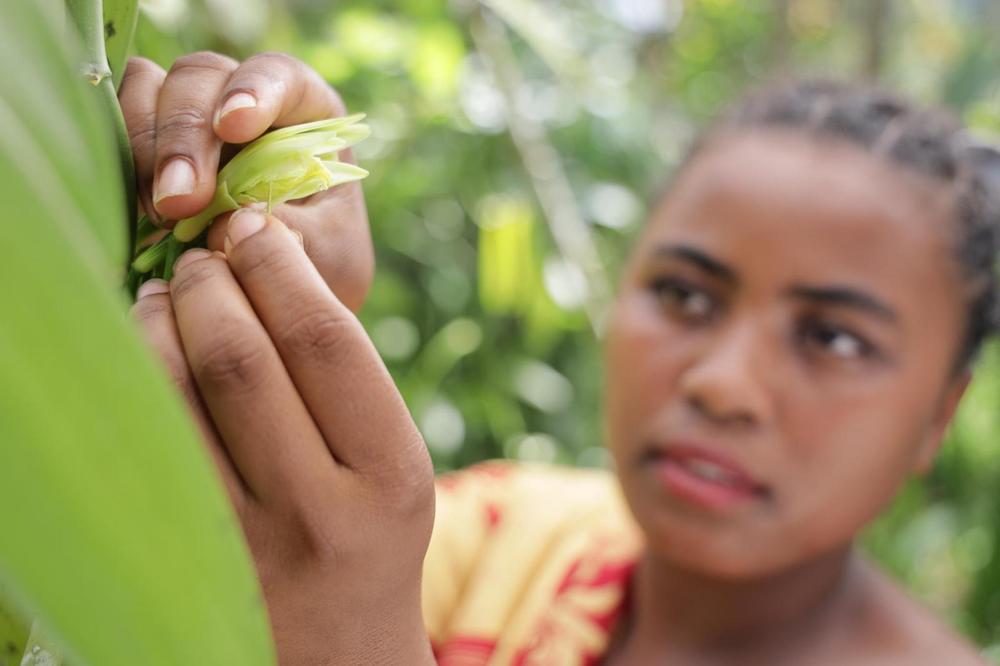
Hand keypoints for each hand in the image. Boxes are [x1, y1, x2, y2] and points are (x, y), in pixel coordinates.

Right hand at [119, 51, 371, 311]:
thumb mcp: (328, 255)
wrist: (284, 297)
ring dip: (145, 146)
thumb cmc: (320, 263)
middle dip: (184, 134)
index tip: (233, 126)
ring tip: (159, 214)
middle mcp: (241, 98)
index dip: (253, 91)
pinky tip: (133, 211)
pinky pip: (111, 119)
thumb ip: (292, 232)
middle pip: (200, 76)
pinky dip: (116, 160)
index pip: (278, 74)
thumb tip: (230, 220)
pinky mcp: (144, 139)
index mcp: (305, 110)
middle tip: (179, 202)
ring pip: (147, 86)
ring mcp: (187, 113)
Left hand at [130, 208, 435, 664]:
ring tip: (167, 287)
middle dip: (213, 280)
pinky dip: (132, 375)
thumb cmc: (368, 546)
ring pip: (177, 396)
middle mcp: (321, 514)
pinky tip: (139, 346)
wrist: (336, 664)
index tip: (255, 226)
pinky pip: (141, 443)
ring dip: (160, 318)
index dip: (279, 267)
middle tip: (204, 249)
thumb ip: (347, 389)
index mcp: (394, 477)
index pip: (327, 340)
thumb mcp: (393, 474)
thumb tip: (268, 275)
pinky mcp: (180, 564)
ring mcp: (242, 547)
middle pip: (245, 358)